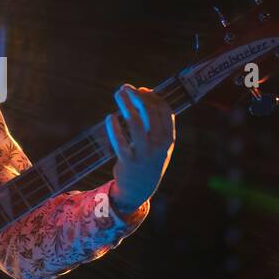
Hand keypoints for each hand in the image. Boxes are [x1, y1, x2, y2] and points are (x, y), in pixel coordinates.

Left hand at [104, 84, 175, 215]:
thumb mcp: (159, 142)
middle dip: (137, 96)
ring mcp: (144, 153)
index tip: (141, 89)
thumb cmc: (149, 159)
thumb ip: (156, 120)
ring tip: (118, 94)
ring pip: (134, 122)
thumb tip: (145, 91)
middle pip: (149, 112)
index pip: (164, 110)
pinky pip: (120, 140)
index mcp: (169, 139)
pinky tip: (110, 117)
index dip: (152, 96)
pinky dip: (114, 126)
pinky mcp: (128, 161)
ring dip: (125, 104)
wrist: (140, 189)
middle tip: (125, 88)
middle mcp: (158, 145)